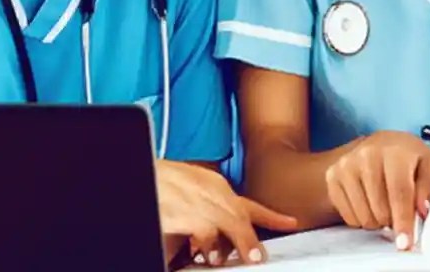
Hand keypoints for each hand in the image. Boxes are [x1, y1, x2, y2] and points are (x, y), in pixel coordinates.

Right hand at [157, 160, 297, 266]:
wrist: (137, 170)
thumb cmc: (159, 184)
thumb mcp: (188, 193)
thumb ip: (207, 211)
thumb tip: (219, 240)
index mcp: (213, 184)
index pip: (248, 203)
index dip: (271, 216)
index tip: (291, 223)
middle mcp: (209, 189)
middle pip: (241, 214)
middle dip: (252, 238)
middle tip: (259, 258)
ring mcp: (197, 199)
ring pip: (231, 222)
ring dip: (241, 243)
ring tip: (246, 260)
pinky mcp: (183, 211)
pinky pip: (206, 230)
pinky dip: (210, 245)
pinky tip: (207, 255)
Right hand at [324, 130, 429, 250]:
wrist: (382, 144)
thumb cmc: (409, 159)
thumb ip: (429, 188)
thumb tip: (422, 211)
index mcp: (395, 151)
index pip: (399, 192)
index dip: (403, 221)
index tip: (405, 245)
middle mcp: (367, 154)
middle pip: (380, 208)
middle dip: (392, 221)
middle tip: (398, 214)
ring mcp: (346, 165)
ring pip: (363, 216)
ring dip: (377, 222)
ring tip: (384, 207)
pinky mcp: (332, 176)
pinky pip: (347, 216)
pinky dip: (361, 219)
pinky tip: (369, 204)